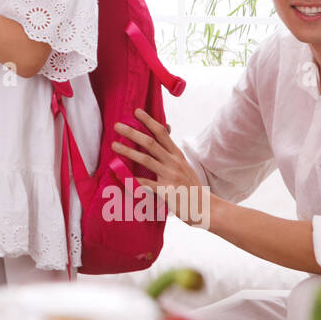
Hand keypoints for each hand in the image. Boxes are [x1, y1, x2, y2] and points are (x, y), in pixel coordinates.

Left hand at [112, 109, 208, 226]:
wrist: (206, 208)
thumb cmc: (191, 187)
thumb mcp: (184, 166)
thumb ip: (171, 154)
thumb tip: (161, 139)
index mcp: (177, 155)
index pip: (162, 133)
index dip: (149, 121)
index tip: (137, 111)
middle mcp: (174, 162)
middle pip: (150, 143)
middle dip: (132, 133)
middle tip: (117, 126)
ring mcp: (170, 176)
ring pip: (146, 159)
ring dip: (128, 152)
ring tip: (114, 146)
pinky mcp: (167, 191)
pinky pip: (146, 183)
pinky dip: (133, 179)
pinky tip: (122, 176)